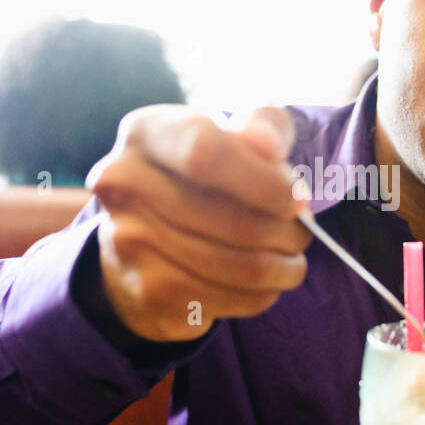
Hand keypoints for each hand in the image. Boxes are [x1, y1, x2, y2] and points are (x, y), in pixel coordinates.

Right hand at [85, 104, 311, 342]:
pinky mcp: (145, 291)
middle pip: (235, 221)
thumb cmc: (202, 178)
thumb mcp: (234, 136)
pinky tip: (265, 282)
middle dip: (286, 232)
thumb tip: (267, 143)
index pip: (206, 153)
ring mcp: (128, 241)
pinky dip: (263, 293)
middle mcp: (123, 183)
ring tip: (290, 256)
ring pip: (241, 267)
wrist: (141, 242)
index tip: (298, 199)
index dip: (263, 181)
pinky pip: (231, 299)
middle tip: (301, 231)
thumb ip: (262, 125)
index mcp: (145, 133)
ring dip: (283, 266)